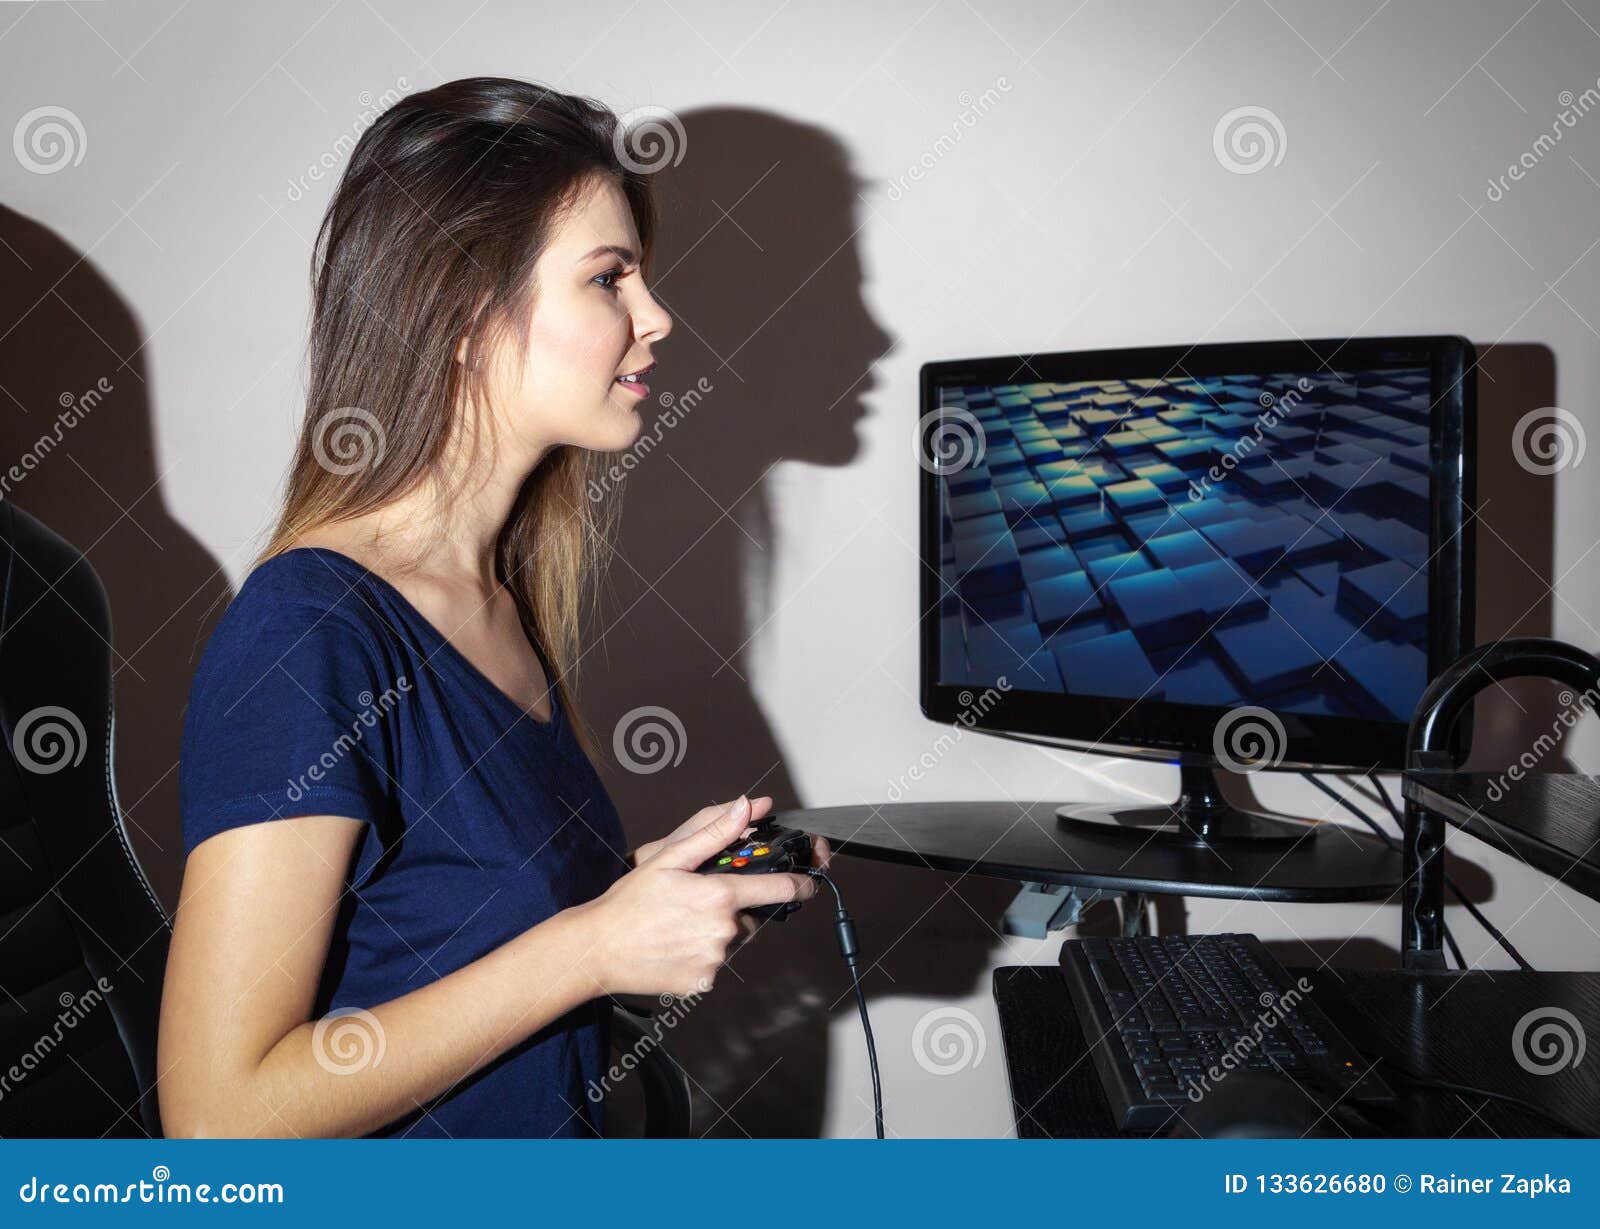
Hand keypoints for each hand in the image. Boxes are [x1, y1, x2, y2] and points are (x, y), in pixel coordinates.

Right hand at [583, 796, 819, 996]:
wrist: (596, 949)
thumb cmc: (629, 901)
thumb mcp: (670, 857)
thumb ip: (715, 833)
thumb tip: (748, 807)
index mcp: (721, 896)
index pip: (781, 888)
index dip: (801, 883)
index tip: (809, 882)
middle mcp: (724, 930)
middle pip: (754, 915)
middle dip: (739, 905)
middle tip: (702, 900)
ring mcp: (715, 959)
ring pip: (735, 939)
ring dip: (721, 929)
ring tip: (683, 921)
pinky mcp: (704, 981)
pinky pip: (717, 962)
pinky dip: (704, 951)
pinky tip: (677, 942)